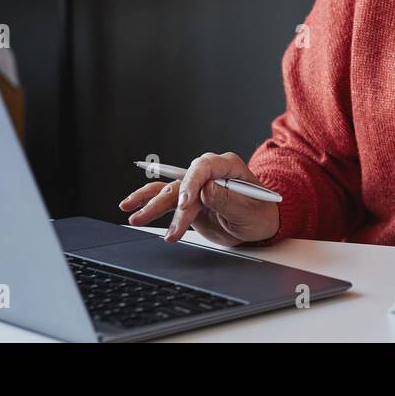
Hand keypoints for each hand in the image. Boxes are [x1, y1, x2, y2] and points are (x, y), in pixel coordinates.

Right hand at [118, 152, 279, 246]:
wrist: (258, 225)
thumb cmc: (260, 214)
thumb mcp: (250, 211)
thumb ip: (228, 201)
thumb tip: (206, 190)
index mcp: (228, 167)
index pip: (204, 167)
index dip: (192, 182)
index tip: (186, 203)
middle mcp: (209, 173)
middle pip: (184, 182)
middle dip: (174, 205)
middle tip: (172, 228)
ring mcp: (197, 187)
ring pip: (169, 190)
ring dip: (152, 204)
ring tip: (136, 217)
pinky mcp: (188, 201)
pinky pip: (166, 199)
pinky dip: (149, 204)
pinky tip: (134, 210)